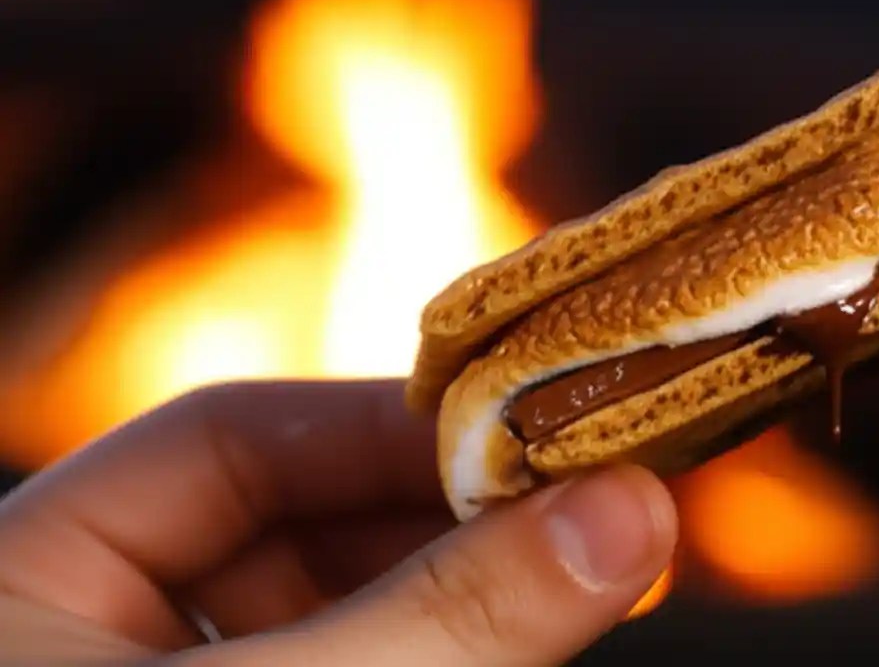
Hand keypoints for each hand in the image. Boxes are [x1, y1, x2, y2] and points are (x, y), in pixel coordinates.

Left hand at [0, 380, 676, 664]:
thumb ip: (445, 620)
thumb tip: (631, 510)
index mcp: (24, 576)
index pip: (226, 440)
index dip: (384, 423)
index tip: (529, 426)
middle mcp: (97, 629)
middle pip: (302, 531)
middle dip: (450, 521)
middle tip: (593, 504)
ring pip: (349, 619)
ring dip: (469, 596)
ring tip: (592, 566)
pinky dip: (451, 659)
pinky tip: (535, 634)